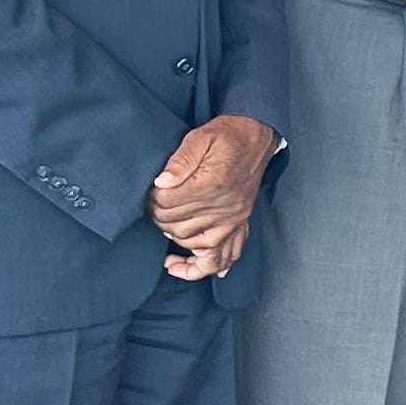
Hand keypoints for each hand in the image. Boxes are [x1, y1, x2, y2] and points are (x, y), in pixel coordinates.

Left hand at [148, 114, 272, 279]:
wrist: (256, 138)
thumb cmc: (226, 137)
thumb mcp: (200, 138)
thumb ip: (180, 159)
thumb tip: (161, 182)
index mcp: (211, 184)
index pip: (168, 204)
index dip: (153, 199)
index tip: (149, 192)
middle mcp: (223, 207)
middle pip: (178, 227)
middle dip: (159, 219)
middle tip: (152, 209)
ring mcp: (233, 219)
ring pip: (198, 246)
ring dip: (177, 243)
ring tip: (165, 233)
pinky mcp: (239, 223)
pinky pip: (228, 255)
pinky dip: (208, 266)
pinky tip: (190, 267)